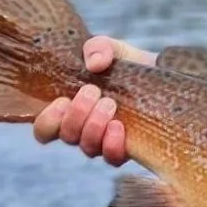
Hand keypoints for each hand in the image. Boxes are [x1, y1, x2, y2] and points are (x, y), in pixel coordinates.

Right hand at [31, 36, 153, 165]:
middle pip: (66, 136)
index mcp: (70, 109)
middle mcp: (84, 129)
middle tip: (93, 92)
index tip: (62, 101)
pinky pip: (111, 158)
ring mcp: (104, 142)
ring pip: (87, 148)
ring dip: (94, 125)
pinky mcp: (127, 149)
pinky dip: (112, 144)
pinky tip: (119, 125)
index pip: (45, 128)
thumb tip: (95, 63)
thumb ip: (98, 48)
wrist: (161, 76)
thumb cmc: (128, 66)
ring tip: (110, 103)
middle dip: (76, 115)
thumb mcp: (112, 49)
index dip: (47, 121)